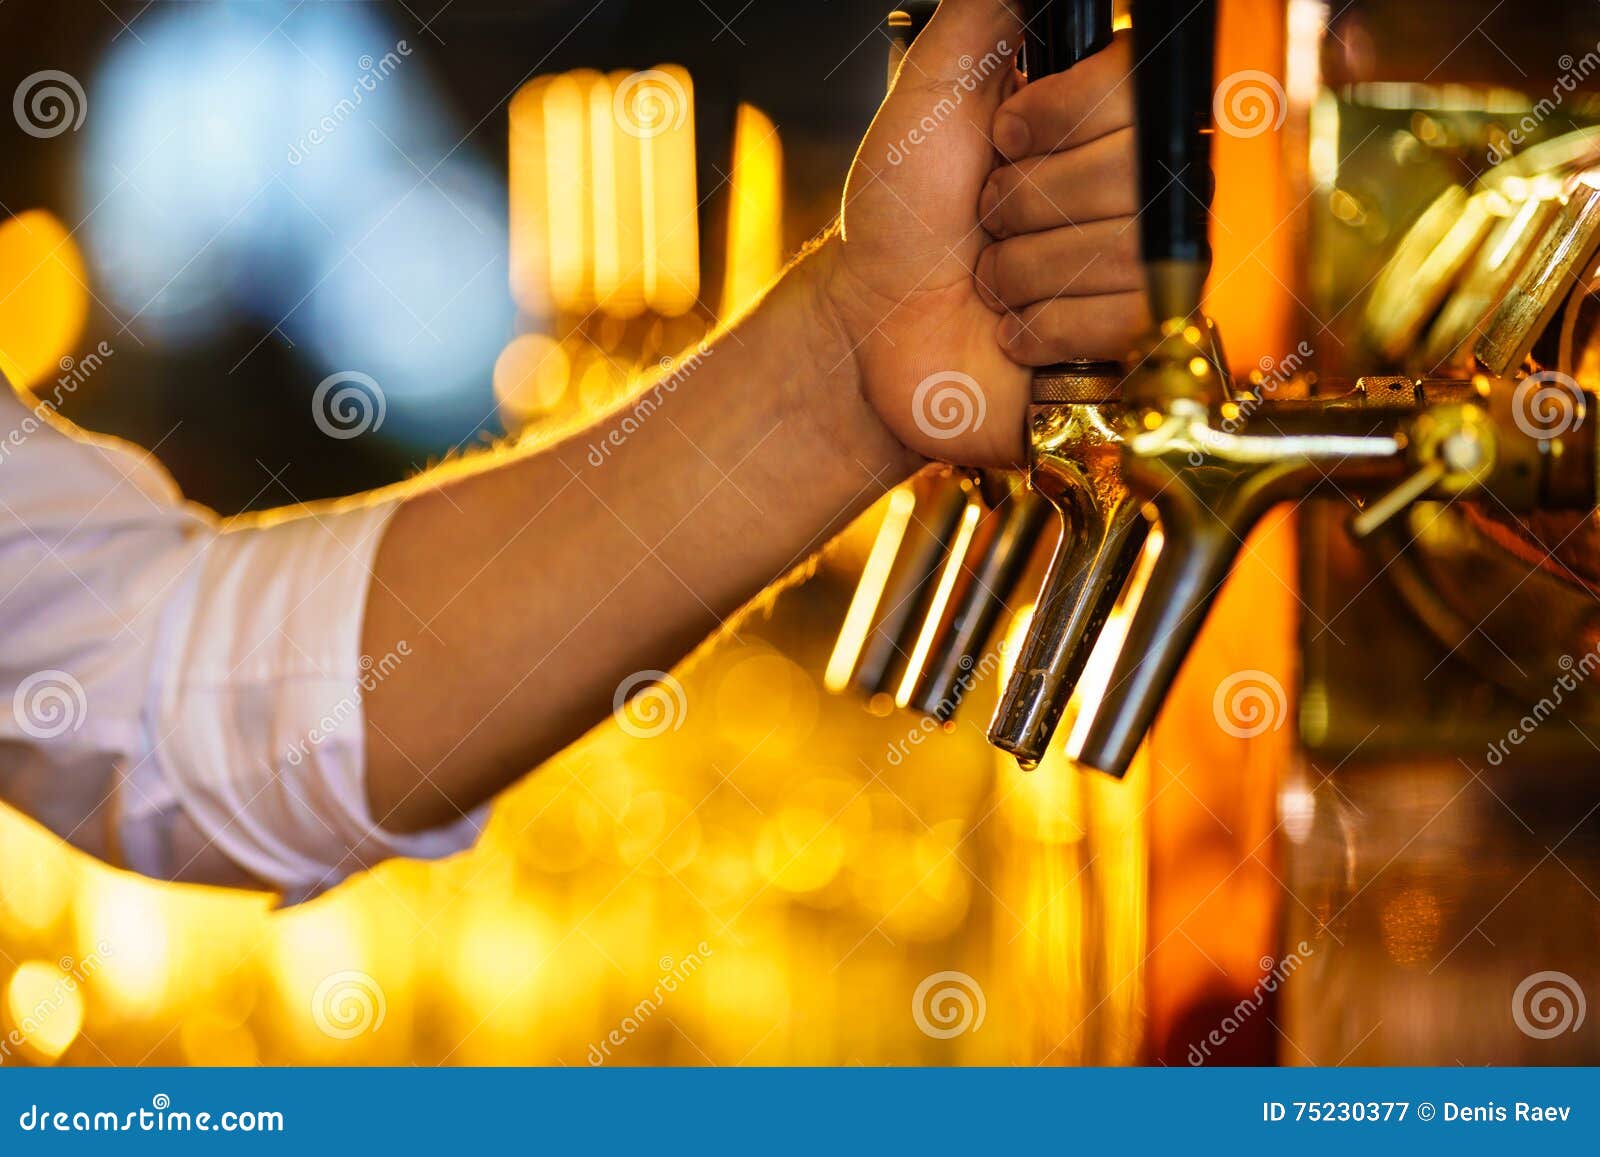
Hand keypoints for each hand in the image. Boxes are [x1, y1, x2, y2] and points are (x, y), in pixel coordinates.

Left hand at [817, 0, 1145, 466]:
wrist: (877, 323)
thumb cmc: (903, 213)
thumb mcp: (931, 90)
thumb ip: (984, 15)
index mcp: (1107, 116)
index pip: (1137, 89)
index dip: (1056, 119)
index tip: (1001, 138)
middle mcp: (1139, 184)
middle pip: (1130, 175)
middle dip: (1026, 202)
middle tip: (985, 219)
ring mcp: (1143, 265)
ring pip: (1123, 252)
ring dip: (1025, 270)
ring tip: (990, 277)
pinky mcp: (1135, 339)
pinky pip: (1121, 320)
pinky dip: (1044, 326)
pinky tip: (1012, 327)